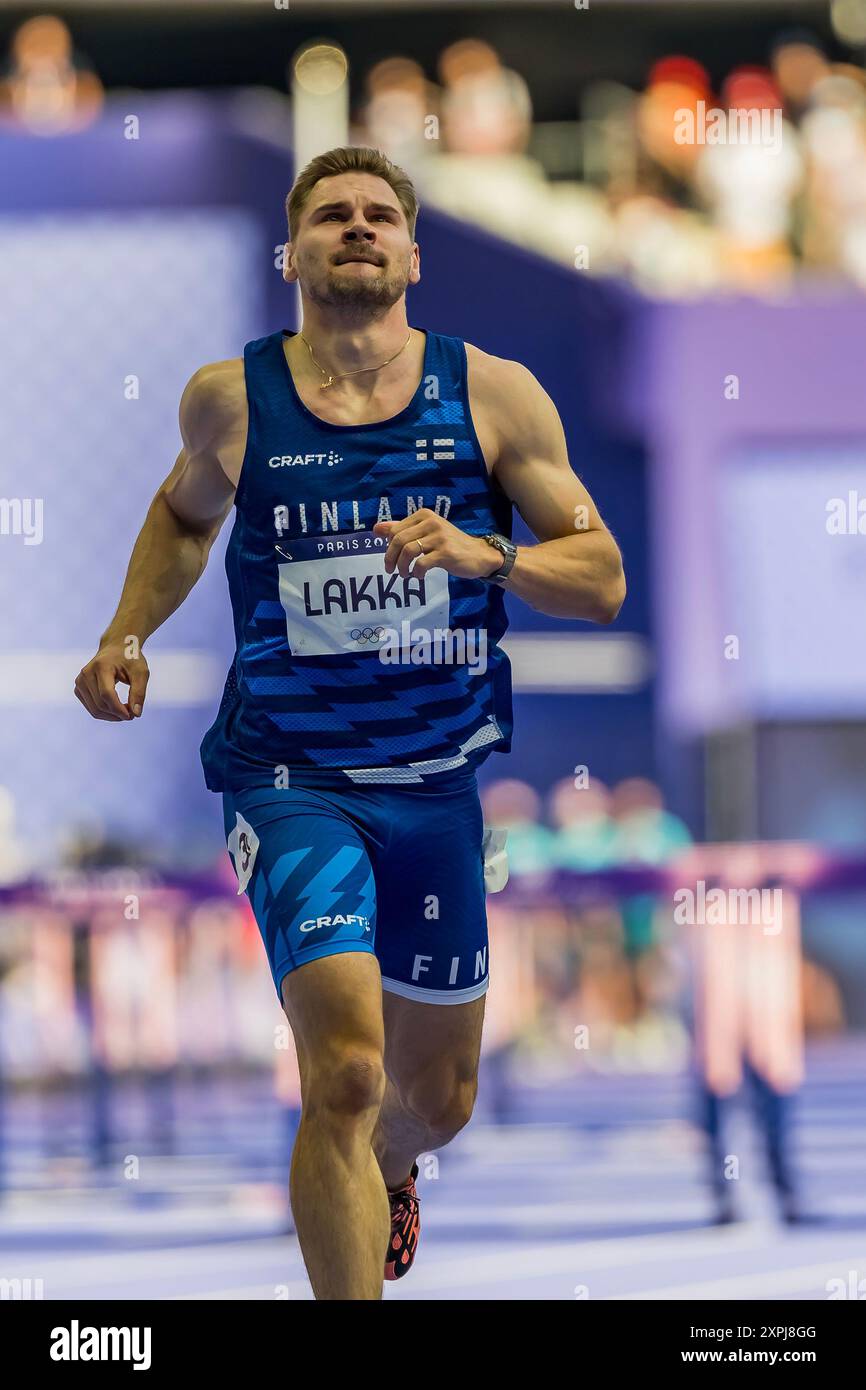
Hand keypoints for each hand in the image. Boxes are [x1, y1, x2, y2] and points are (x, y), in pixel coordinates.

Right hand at [74, 643, 149, 721]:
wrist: (116, 647)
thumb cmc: (130, 659)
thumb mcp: (141, 673)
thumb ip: (139, 692)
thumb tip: (136, 714)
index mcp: (101, 666)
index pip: (106, 694)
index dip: (119, 709)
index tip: (132, 716)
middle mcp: (86, 673)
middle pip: (100, 704)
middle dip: (117, 713)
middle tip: (133, 713)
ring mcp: (80, 681)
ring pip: (94, 709)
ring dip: (112, 716)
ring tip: (126, 711)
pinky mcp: (79, 688)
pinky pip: (91, 708)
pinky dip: (105, 713)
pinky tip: (116, 708)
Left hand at [374, 510, 502, 579]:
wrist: (478, 555)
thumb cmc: (450, 545)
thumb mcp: (425, 533)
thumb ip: (401, 529)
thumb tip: (376, 528)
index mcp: (424, 515)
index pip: (395, 530)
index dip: (388, 547)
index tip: (392, 558)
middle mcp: (431, 522)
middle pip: (398, 540)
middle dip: (390, 558)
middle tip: (392, 570)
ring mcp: (439, 537)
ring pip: (408, 552)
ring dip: (402, 567)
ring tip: (405, 574)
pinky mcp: (446, 553)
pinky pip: (421, 563)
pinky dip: (416, 572)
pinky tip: (419, 576)